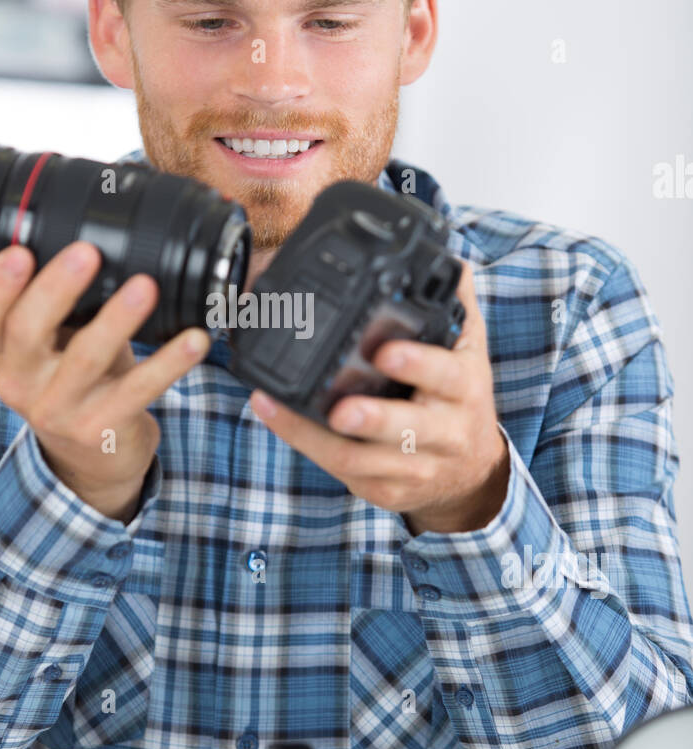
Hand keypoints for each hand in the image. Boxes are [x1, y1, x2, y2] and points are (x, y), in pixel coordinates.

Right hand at [0, 241, 210, 519]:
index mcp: (4, 352)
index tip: (18, 250)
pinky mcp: (100, 430)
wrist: (94, 460)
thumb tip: (106, 221)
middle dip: (56, 287)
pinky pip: (137, 390)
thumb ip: (66, 299)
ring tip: (145, 286)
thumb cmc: (79, 380)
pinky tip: (194, 339)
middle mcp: (21, 382)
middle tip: (87, 251)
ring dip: (116, 318)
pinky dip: (169, 363)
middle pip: (26, 330)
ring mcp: (59, 409)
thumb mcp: (58, 342)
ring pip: (84, 358)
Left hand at [249, 262, 509, 533]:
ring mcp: (414, 467)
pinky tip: (276, 417)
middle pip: (409, 429)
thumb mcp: (469, 348)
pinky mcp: (386, 490)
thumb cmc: (460, 399)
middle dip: (374, 419)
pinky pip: (344, 473)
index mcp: (464, 387)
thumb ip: (456, 302)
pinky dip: (305, 445)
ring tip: (279, 408)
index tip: (386, 351)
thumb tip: (447, 257)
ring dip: (316, 436)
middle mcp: (444, 431)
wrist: (472, 472)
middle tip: (342, 409)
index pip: (446, 375)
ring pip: (365, 459)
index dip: (418, 364)